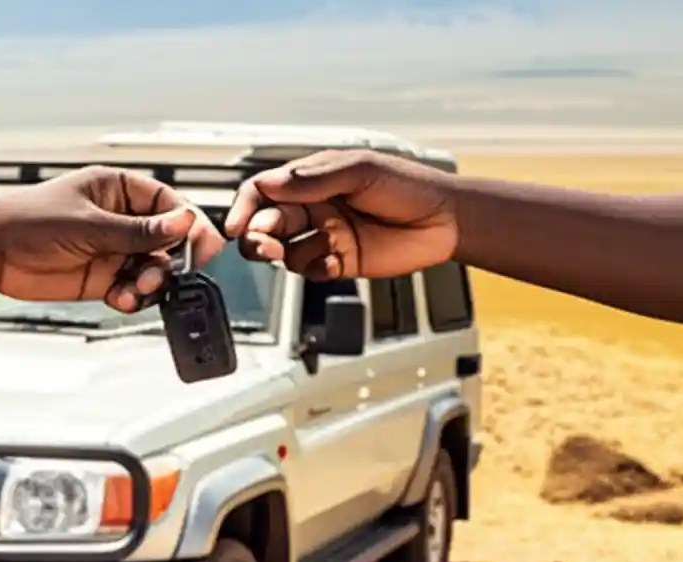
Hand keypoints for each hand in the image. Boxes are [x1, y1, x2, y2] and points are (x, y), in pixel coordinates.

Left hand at [0, 165, 225, 311]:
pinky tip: (121, 299)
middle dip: (171, 259)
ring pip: (152, 268)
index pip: (168, 202)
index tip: (201, 244)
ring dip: (152, 282)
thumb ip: (139, 231)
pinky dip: (133, 297)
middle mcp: (120, 219)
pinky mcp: (102, 278)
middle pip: (167, 239)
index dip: (188, 223)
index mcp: (118, 190)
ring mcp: (112, 249)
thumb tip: (186, 222)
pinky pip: (132, 289)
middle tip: (165, 274)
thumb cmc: (29, 222)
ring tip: (138, 289)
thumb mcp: (90, 225)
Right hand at [223, 150, 458, 279]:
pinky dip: (312, 269)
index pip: (265, 191)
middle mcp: (314, 207)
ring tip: (287, 253)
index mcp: (313, 180)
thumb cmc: (409, 185)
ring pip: (284, 250)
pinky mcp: (339, 262)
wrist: (446, 220)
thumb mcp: (361, 171)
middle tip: (259, 244)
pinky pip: (310, 270)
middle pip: (266, 223)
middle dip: (256, 235)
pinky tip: (329, 263)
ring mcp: (326, 235)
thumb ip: (316, 179)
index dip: (245, 207)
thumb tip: (273, 184)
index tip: (236, 225)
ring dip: (280, 253)